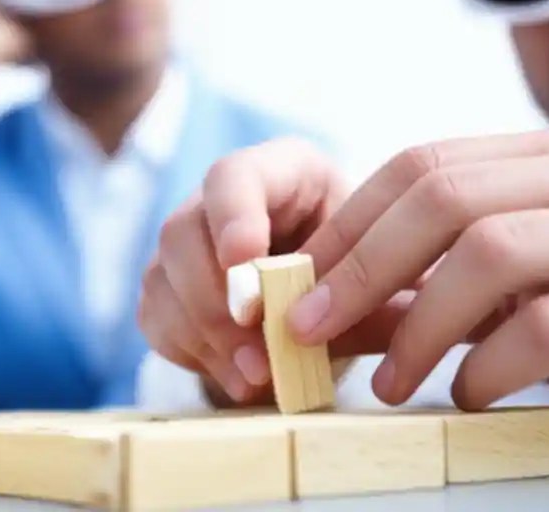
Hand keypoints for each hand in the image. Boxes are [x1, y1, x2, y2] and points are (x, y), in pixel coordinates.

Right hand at [137, 138, 351, 403]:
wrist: (343, 306)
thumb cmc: (372, 274)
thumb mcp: (392, 276)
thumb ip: (376, 294)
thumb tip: (350, 319)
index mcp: (285, 171)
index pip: (236, 175)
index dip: (233, 217)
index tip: (244, 263)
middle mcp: (224, 197)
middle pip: (183, 230)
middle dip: (216, 300)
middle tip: (258, 354)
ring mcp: (190, 241)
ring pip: (163, 276)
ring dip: (207, 336)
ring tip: (258, 377)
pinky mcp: (170, 287)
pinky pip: (156, 318)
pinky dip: (195, 354)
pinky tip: (240, 376)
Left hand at [286, 128, 548, 437]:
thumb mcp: (526, 293)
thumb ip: (439, 290)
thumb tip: (333, 313)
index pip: (426, 164)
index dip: (352, 223)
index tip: (301, 284)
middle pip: (447, 196)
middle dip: (365, 267)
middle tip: (314, 330)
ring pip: (494, 252)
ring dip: (421, 324)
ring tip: (392, 384)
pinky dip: (494, 364)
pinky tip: (471, 394)